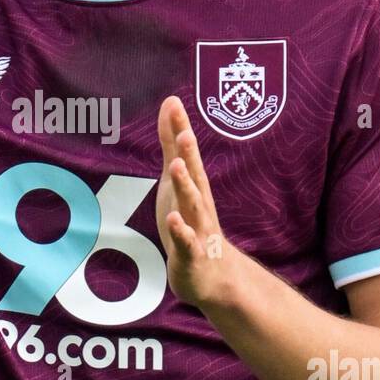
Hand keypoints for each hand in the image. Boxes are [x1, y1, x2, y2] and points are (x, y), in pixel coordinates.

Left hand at [156, 95, 232, 309]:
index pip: (188, 154)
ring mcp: (197, 229)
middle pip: (195, 176)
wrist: (209, 276)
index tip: (173, 104)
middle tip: (184, 132)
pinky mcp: (191, 254)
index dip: (180, 130)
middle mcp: (199, 204)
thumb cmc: (190, 221)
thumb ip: (172, 145)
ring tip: (177, 167)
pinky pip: (187, 242)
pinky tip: (173, 219)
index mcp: (195, 187)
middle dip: (189, 154)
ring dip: (186, 187)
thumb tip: (170, 104)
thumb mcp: (176, 181)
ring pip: (192, 206)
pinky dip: (181, 230)